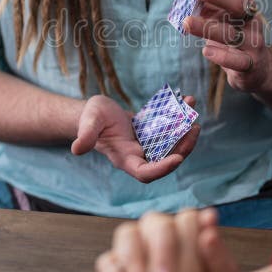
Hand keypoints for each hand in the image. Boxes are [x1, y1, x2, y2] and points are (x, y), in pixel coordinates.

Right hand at [71, 95, 199, 183]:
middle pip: (166, 158)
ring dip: (185, 128)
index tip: (178, 158)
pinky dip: (179, 115)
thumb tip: (77, 149)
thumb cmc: (90, 118)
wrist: (94, 113)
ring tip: (192, 107)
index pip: (146, 172)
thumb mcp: (89, 122)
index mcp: (125, 158)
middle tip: (194, 127)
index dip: (162, 168)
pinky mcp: (152, 132)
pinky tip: (185, 99)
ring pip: (172, 142)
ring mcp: (147, 144)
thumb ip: (85, 135)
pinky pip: (170, 127)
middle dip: (184, 146)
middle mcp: (139, 154)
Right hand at [96, 208, 240, 271]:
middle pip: (155, 221)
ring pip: (127, 233)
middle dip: (161, 248)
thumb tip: (210, 223)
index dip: (190, 237)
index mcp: (190, 235)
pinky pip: (107, 261)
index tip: (194, 263)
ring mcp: (137, 253)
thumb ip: (218, 258)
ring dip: (134, 259)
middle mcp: (161, 237)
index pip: (187, 218)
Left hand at [171, 0, 271, 94]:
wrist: (258, 72)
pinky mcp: (250, 65)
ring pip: (231, 33)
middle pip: (236, 4)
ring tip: (186, 23)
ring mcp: (253, 43)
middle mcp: (250, 21)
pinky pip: (237, 61)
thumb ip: (196, 2)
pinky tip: (206, 52)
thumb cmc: (231, 37)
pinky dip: (222, 57)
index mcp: (242, 5)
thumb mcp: (213, 18)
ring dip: (208, 27)